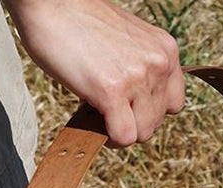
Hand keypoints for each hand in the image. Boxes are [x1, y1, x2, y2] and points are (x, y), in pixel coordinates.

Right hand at [6, 0, 184, 145]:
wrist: (48, 3)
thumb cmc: (79, 22)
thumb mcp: (126, 44)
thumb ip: (140, 69)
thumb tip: (136, 110)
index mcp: (165, 49)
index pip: (173, 104)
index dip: (148, 111)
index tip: (127, 106)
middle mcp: (158, 62)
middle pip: (155, 123)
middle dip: (131, 122)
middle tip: (106, 109)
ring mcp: (137, 77)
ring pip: (141, 134)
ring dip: (119, 131)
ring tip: (99, 112)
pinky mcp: (113, 91)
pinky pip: (123, 137)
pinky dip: (108, 138)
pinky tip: (94, 123)